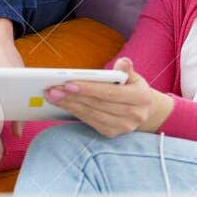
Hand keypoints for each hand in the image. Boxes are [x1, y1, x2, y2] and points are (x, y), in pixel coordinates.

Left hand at [44, 57, 171, 138]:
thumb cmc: (133, 88)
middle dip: (73, 97)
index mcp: (141, 97)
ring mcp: (123, 127)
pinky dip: (75, 112)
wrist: (144, 110)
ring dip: (69, 105)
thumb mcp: (134, 76)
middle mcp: (134, 115)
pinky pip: (89, 121)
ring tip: (53, 95)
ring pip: (91, 114)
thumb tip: (123, 62)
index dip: (88, 89)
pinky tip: (63, 104)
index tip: (68, 83)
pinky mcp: (112, 133)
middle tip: (52, 89)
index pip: (109, 93)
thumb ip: (127, 69)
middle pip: (97, 104)